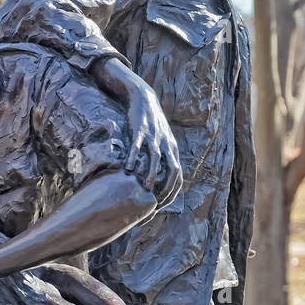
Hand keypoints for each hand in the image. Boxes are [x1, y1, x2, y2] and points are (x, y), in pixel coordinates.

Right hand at [124, 83, 181, 198]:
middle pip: (172, 170)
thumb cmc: (151, 125)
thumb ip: (163, 158)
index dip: (172, 192)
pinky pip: (137, 146)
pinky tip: (127, 169)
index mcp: (173, 149)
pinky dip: (133, 158)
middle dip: (166, 188)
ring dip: (151, 175)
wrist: (144, 99)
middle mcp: (166, 144)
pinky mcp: (140, 130)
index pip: (178, 176)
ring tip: (144, 189)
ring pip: (156, 159)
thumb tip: (158, 180)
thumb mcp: (162, 141)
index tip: (161, 205)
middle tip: (155, 202)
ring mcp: (153, 137)